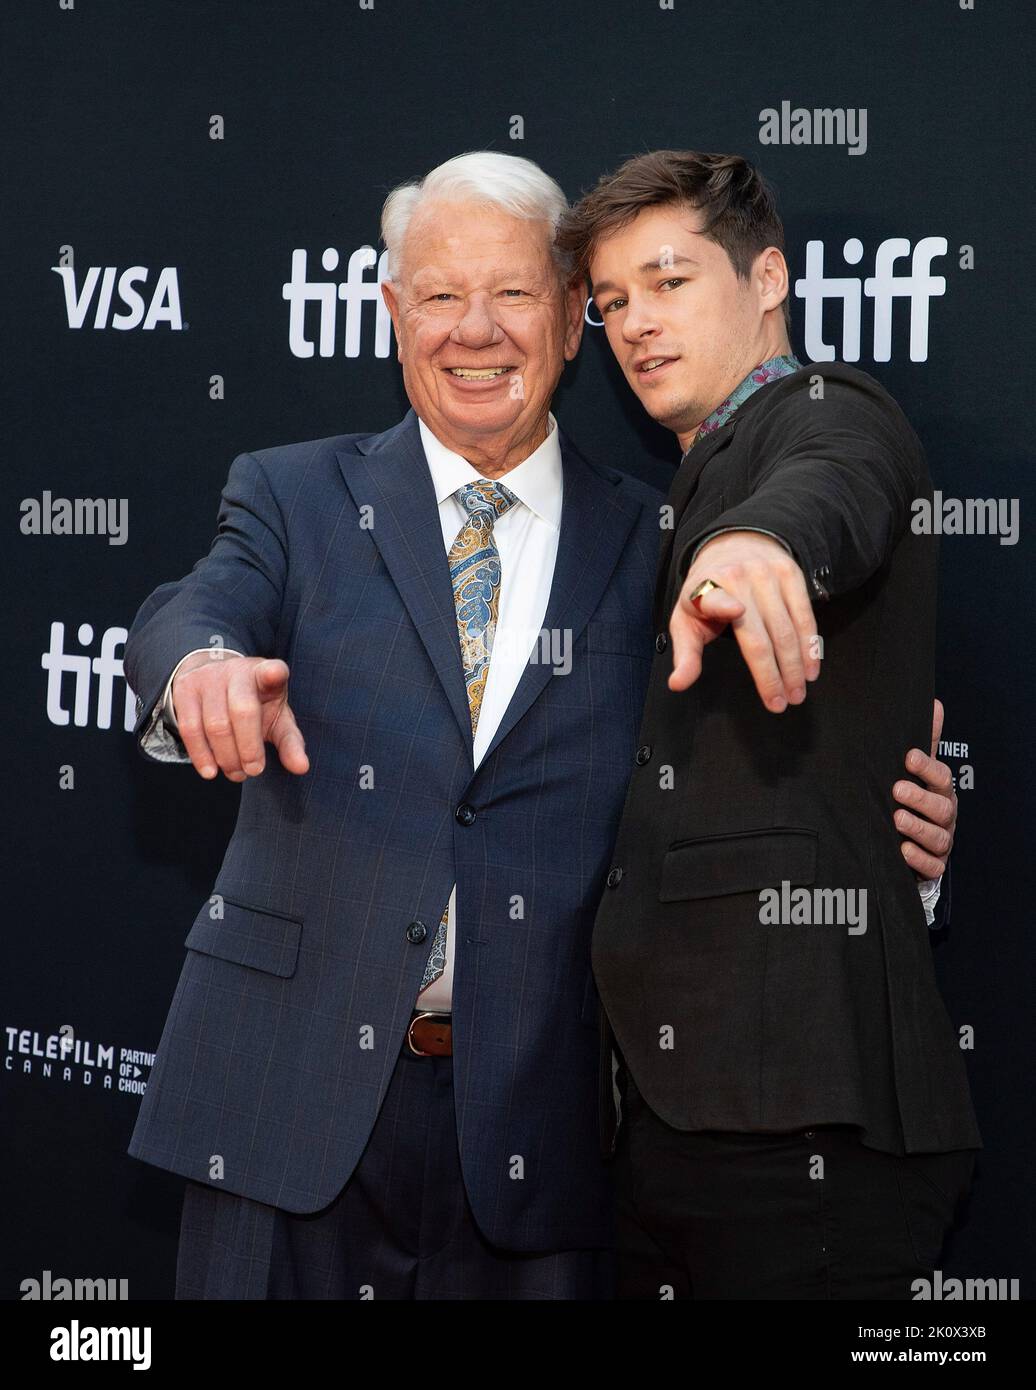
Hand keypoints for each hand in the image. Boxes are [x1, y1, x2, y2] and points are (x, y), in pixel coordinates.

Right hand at [171, 653, 308, 780]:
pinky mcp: (186, 689)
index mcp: (266, 673)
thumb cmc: (256, 704)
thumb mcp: (277, 719)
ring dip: (227, 757)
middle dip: (249, 748)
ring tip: (236, 773)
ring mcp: (209, 677)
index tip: (274, 674)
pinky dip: (201, 755)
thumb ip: (290, 743)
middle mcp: (237, 670)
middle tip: (254, 771)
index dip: (273, 673)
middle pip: (242, 710)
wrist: (216, 682)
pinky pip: (190, 728)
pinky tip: (210, 771)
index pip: (272, 670)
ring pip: (215, 724)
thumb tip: (301, 768)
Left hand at [669, 531, 820, 710]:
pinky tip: (811, 668)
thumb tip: (678, 685)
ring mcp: (769, 574)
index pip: (715, 599)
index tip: (736, 611)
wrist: (733, 544)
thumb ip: (685, 654)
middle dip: (773, 674)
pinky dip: (810, 645)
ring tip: (797, 694)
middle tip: (781, 704)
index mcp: (708, 587)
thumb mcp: (686, 618)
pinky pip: (805, 615)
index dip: (724, 604)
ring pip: (787, 629)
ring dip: (795, 666)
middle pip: (761, 635)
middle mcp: (740, 578)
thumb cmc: (706, 592)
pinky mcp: (792, 573)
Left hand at [892, 698, 955, 878]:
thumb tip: (934, 703)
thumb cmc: (913, 799)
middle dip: (920, 799)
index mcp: (940, 791)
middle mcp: (944, 816)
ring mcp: (941, 841)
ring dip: (917, 827)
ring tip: (896, 819)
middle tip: (896, 789)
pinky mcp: (933, 864)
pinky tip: (902, 850)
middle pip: (941, 807)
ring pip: (938, 836)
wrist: (910, 840)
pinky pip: (932, 865)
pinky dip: (919, 858)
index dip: (926, 767)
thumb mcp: (917, 770)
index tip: (908, 757)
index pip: (940, 776)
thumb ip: (925, 741)